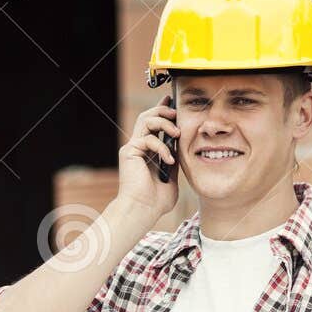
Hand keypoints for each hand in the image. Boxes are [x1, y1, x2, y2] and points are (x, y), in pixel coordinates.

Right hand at [116, 95, 180, 220]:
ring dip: (163, 122)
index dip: (162, 110)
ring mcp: (133, 148)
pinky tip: (169, 160)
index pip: (154, 124)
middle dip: (163, 110)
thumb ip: (175, 161)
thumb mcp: (172, 177)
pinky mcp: (130, 152)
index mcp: (148, 151)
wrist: (142, 210)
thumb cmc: (156, 200)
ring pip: (145, 120)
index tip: (173, 100)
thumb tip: (182, 148)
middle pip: (147, 115)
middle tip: (177, 114)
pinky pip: (148, 139)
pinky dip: (162, 147)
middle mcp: (138, 146)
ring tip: (176, 133)